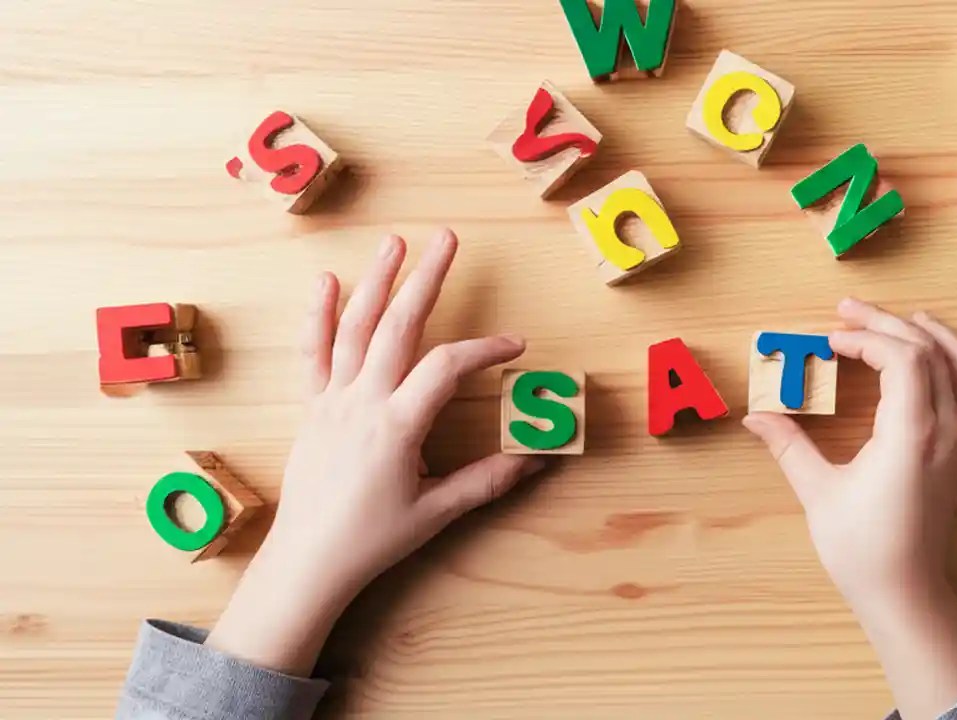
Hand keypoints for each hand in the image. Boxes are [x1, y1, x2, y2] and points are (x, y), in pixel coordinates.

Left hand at [208, 231, 543, 675]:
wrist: (307, 561)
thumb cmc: (371, 540)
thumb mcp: (436, 512)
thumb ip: (486, 480)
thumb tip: (535, 458)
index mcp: (396, 426)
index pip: (446, 368)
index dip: (484, 350)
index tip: (514, 346)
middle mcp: (362, 402)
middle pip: (398, 326)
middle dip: (426, 278)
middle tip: (447, 238)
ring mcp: (331, 400)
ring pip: (355, 328)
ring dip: (377, 280)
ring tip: (395, 241)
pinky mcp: (312, 407)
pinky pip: (313, 352)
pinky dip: (320, 315)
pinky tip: (327, 281)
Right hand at [743, 298, 956, 718]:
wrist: (906, 593)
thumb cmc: (862, 548)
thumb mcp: (818, 492)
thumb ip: (788, 445)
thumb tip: (754, 415)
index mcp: (912, 435)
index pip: (903, 359)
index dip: (866, 337)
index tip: (830, 339)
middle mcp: (946, 429)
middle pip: (927, 352)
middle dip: (886, 324)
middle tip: (845, 311)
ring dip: (926, 333)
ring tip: (895, 317)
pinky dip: (950, 358)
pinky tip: (928, 351)